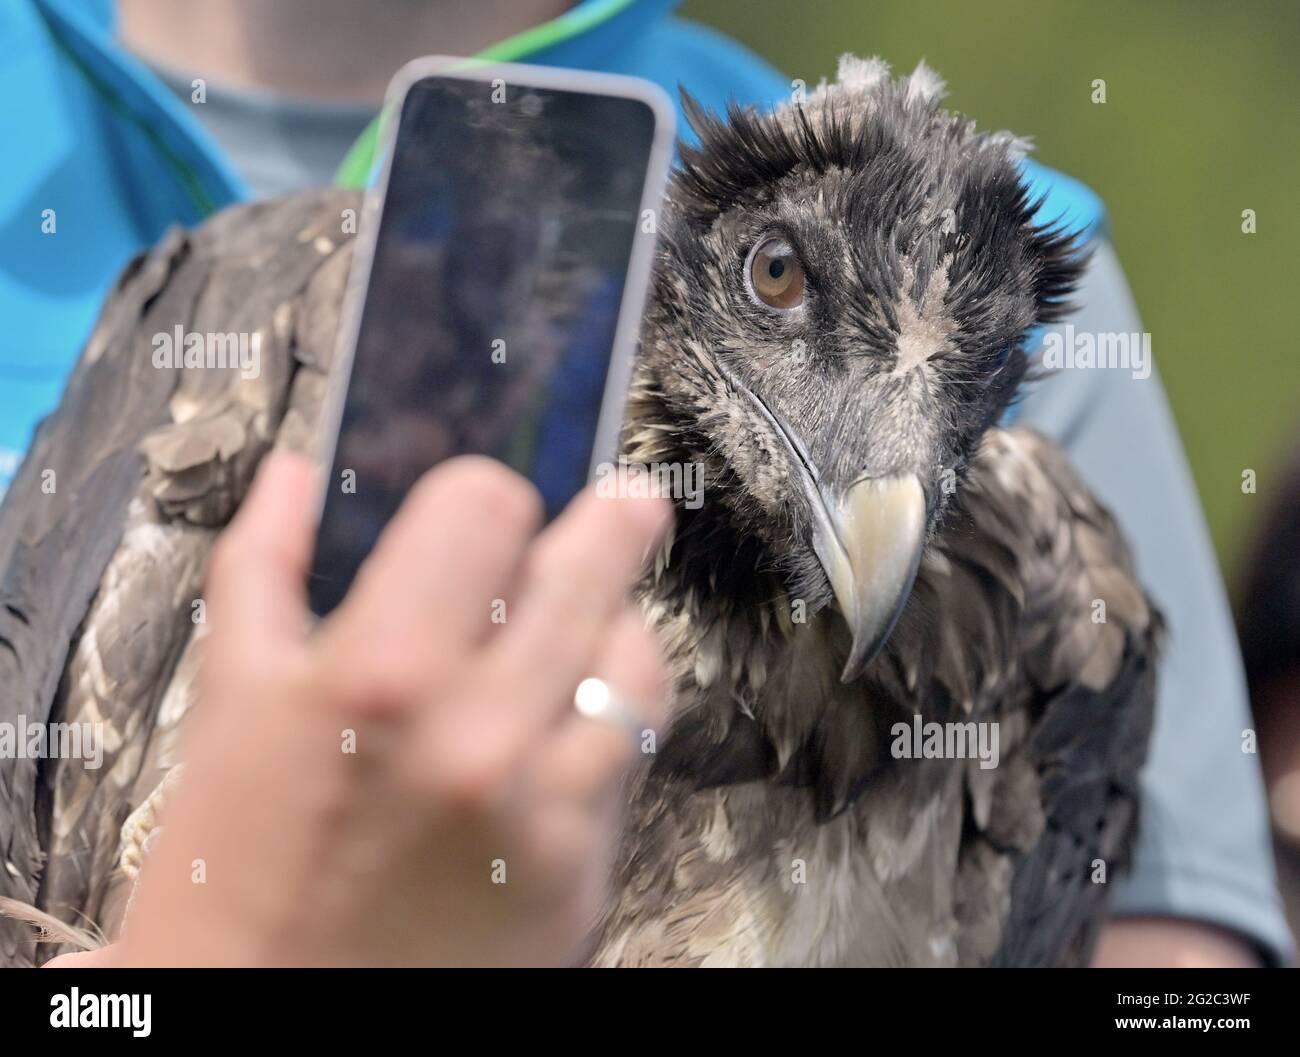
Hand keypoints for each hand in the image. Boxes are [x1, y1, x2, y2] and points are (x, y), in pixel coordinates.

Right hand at [95, 451, 669, 966]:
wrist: (268, 1021)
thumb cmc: (231, 871)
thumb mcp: (226, 704)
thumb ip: (260, 566)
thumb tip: (292, 472)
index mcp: (377, 671)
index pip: (489, 505)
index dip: (487, 493)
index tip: (487, 510)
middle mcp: (477, 729)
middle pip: (594, 562)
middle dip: (607, 521)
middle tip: (621, 505)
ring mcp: (544, 802)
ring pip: (637, 652)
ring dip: (615, 625)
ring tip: (584, 627)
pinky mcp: (583, 863)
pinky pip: (635, 746)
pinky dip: (615, 712)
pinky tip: (573, 712)